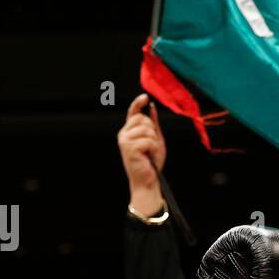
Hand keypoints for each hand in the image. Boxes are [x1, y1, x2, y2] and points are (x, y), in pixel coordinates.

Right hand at [118, 93, 165, 216]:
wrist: (147, 181)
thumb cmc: (151, 163)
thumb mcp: (155, 141)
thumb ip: (153, 125)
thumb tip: (152, 107)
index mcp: (129, 132)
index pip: (132, 113)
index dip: (137, 103)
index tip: (145, 97)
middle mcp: (124, 134)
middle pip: (143, 119)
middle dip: (152, 132)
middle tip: (151, 147)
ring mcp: (125, 140)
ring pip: (147, 130)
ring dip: (154, 142)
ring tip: (149, 153)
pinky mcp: (129, 148)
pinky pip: (149, 140)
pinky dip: (153, 149)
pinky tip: (148, 157)